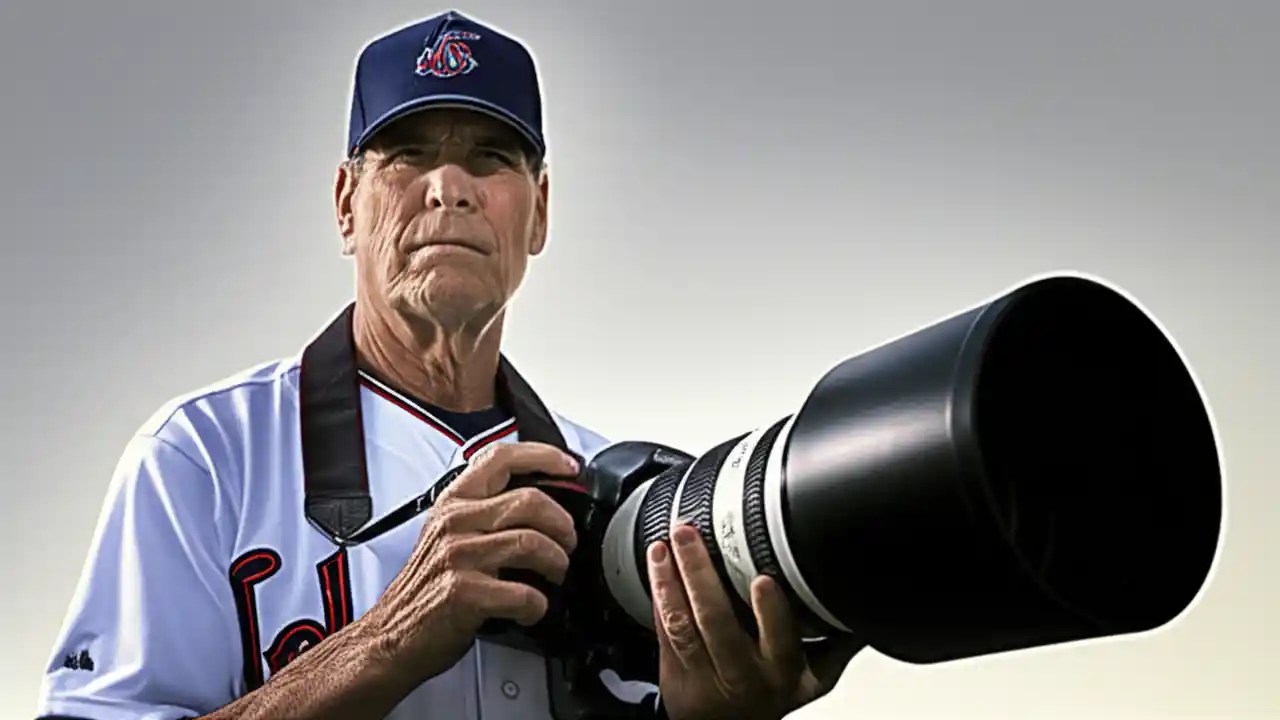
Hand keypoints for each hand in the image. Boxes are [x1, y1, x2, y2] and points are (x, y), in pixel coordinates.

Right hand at [360, 442, 581, 686]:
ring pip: (531, 542)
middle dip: (562, 523)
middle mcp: (456, 522)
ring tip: (555, 573)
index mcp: (454, 502)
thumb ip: (485, 512)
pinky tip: (532, 609)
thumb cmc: (425, 587)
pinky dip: (537, 605)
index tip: (569, 467)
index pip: (501, 457)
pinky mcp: (464, 593)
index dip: (543, 455)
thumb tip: (541, 505)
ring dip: (557, 562)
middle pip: (530, 501)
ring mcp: (459, 556)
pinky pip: (523, 593)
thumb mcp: (448, 534)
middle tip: (568, 542)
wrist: (391, 635)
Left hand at [647, 524, 832, 719]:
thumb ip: (836, 640)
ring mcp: (704, 673)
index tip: (765, 580)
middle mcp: (741, 673)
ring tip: (664, 546)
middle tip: (690, 535)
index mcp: (781, 670)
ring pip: (682, 624)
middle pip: (717, 622)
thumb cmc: (773, 693)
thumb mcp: (815, 676)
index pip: (779, 639)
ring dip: (670, 581)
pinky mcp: (674, 672)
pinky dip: (659, 595)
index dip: (771, 612)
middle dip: (700, 575)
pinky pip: (663, 630)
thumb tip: (865, 603)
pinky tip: (656, 567)